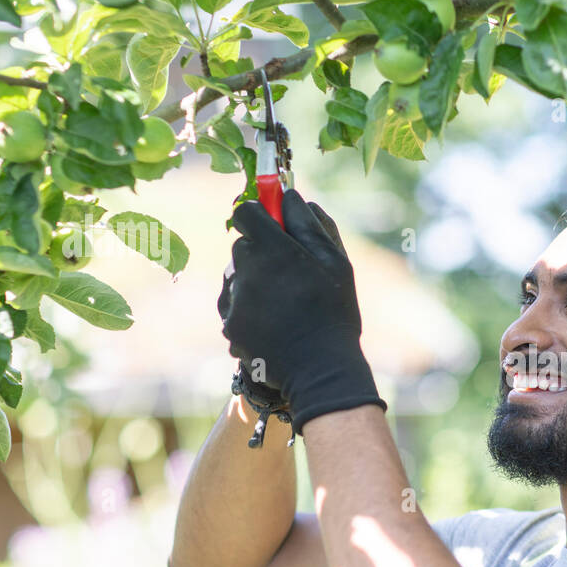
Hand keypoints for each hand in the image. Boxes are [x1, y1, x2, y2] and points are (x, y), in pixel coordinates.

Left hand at [217, 199, 344, 410]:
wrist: (319, 370)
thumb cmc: (334, 313)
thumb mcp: (337, 264)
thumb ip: (312, 225)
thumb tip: (291, 196)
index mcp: (273, 250)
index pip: (245, 213)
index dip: (260, 215)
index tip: (275, 225)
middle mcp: (246, 271)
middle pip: (242, 246)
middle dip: (262, 253)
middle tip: (292, 274)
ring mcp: (235, 300)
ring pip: (237, 277)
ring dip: (254, 282)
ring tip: (285, 305)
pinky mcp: (229, 325)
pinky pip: (234, 305)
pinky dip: (249, 309)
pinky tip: (274, 324)